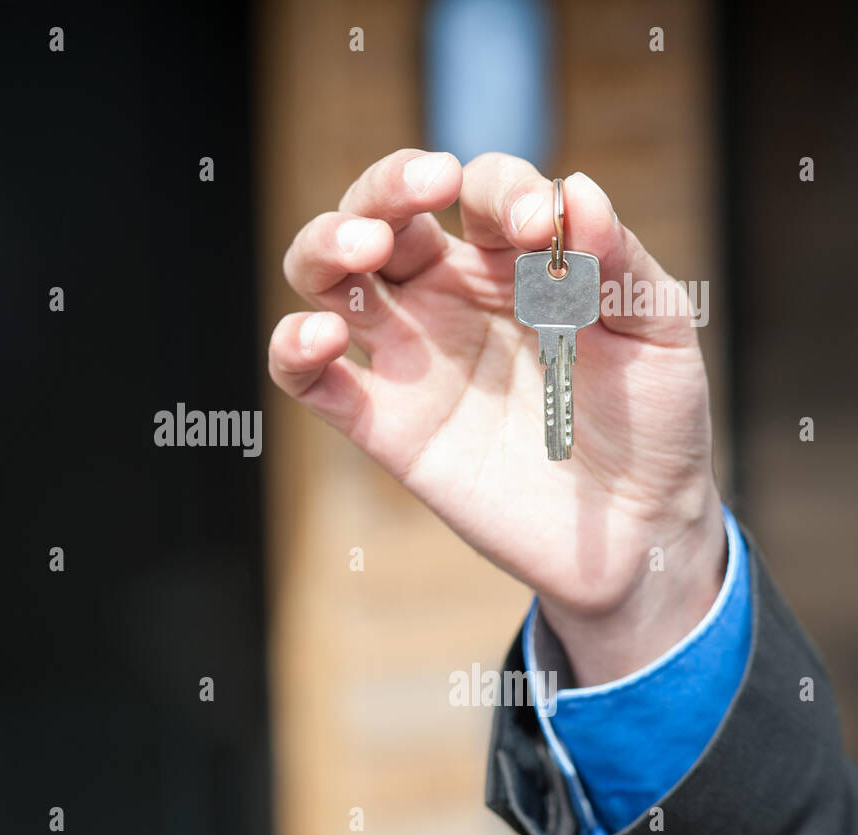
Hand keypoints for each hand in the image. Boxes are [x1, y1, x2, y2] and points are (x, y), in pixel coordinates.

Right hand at [268, 150, 725, 685]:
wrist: (636, 533)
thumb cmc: (653, 420)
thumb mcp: (657, 331)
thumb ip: (618, 261)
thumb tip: (576, 188)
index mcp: (515, 262)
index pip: (480, 189)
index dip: (502, 189)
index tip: (540, 227)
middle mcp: (449, 297)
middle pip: (381, 213)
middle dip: (387, 186)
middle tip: (424, 188)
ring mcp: (409, 358)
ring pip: (328, 279)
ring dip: (326, 245)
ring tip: (362, 250)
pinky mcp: (383, 425)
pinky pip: (311, 379)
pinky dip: (293, 348)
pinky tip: (320, 336)